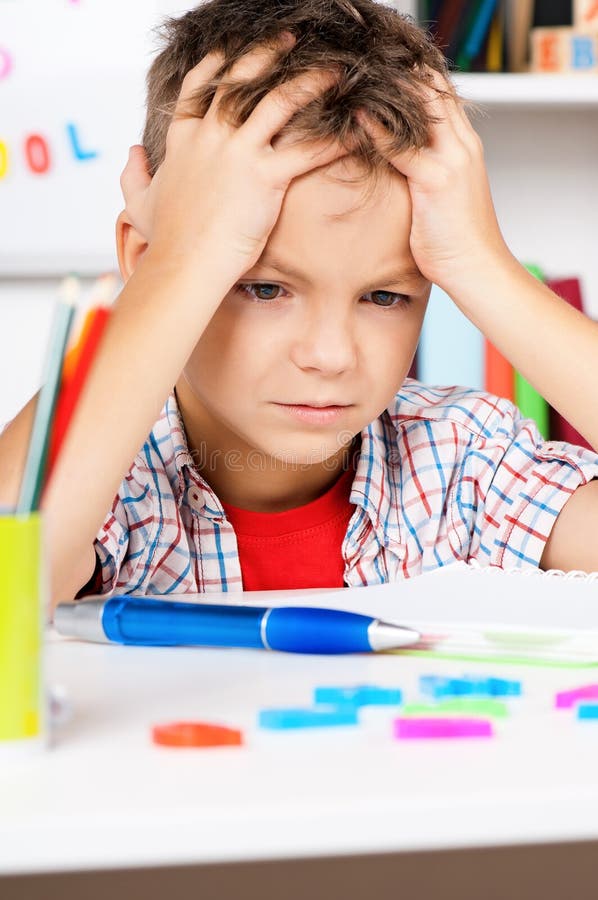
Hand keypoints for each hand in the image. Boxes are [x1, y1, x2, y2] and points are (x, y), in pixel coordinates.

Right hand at [119, 33, 347, 279]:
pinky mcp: (265, 179)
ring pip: (278, 103)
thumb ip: (133, 174)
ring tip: (334, 72)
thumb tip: (132, 153)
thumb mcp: (139, 203)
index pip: (198, 86)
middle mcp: (210, 137)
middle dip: (267, 55)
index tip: (233, 48)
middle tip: (291, 39)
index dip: (217, 63)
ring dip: (309, 83)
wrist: (184, 265)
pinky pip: (306, 152)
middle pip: (241, 81)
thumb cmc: (166, 242)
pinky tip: (353, 131)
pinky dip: (333, 140)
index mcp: (183, 140)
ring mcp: (238, 155)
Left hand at [355, 70, 510, 294]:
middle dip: (398, 78)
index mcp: (466, 146)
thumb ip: (426, 172)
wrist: (477, 268)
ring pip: (419, 108)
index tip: (380, 78)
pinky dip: (377, 130)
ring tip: (352, 86)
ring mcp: (452, 159)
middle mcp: (462, 145)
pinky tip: (355, 119)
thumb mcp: (443, 196)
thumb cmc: (457, 240)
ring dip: (387, 93)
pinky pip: (401, 147)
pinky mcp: (436, 179)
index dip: (413, 81)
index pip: (442, 96)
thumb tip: (399, 167)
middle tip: (360, 75)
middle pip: (432, 90)